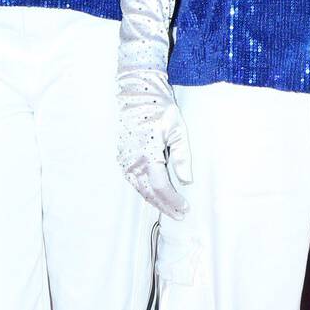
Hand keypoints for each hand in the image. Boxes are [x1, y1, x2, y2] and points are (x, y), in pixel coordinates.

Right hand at [117, 67, 191, 217]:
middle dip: (165, 206)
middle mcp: (133, 160)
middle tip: (179, 215)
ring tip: (169, 208)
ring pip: (139, 188)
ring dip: (154, 200)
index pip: (161, 186)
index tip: (185, 208)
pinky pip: (133, 180)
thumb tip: (186, 180)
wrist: (137, 94)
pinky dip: (144, 189)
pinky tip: (154, 193)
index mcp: (148, 154)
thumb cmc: (159, 108)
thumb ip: (182, 156)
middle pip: (149, 192)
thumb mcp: (178, 129)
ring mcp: (125, 159)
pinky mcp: (122, 156)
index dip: (173, 200)